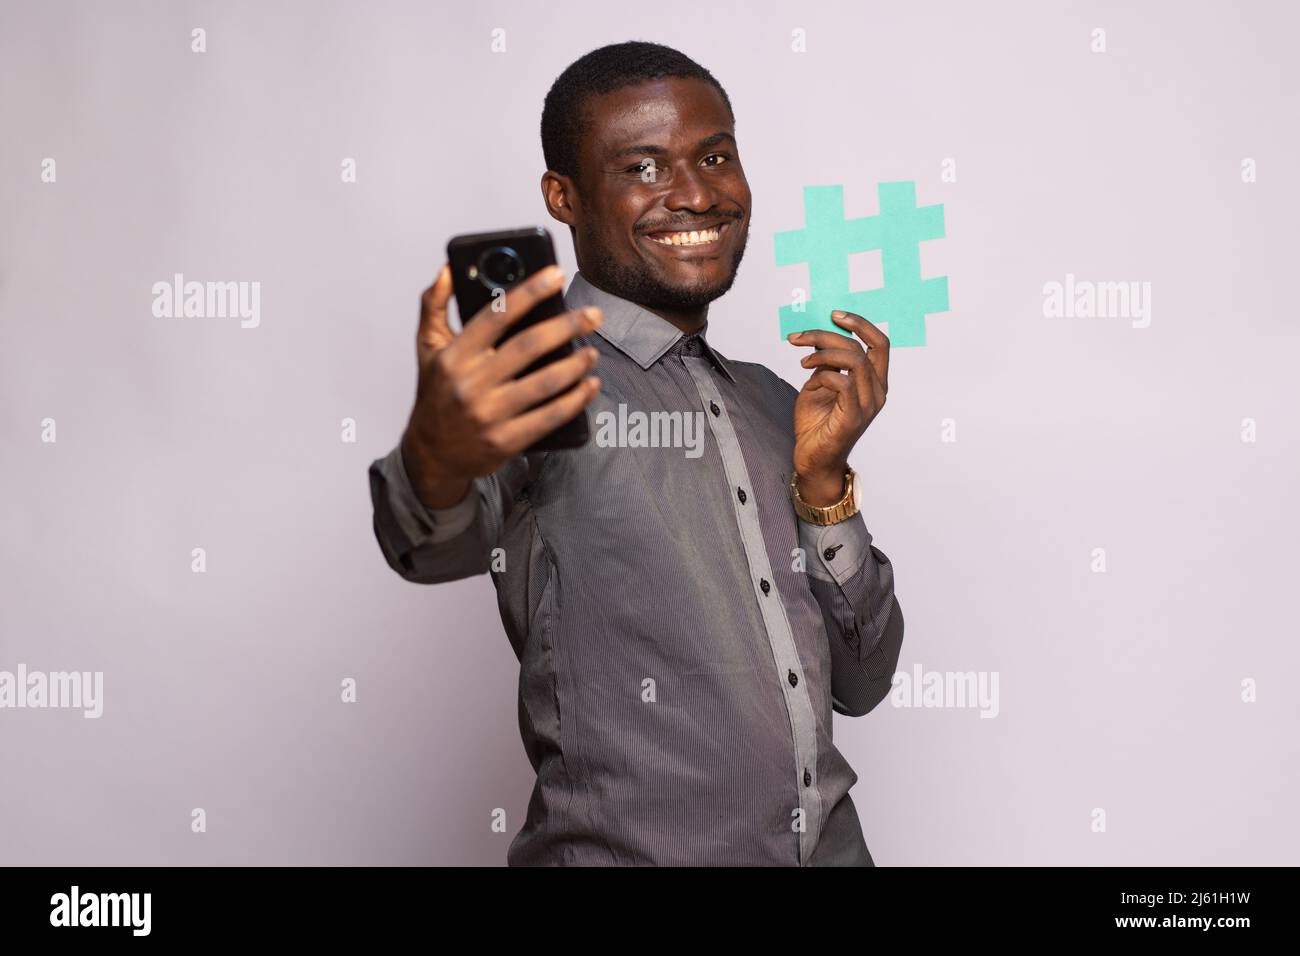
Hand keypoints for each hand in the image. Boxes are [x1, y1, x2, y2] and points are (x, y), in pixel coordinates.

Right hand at [401, 264, 602, 507]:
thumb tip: (447, 271)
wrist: (431, 455)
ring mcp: (490, 414)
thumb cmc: (435, 396)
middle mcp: (472, 383)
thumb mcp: (427, 349)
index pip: (497, 315)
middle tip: (593, 315)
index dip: (529, 291)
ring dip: (575, 365)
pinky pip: (549, 417)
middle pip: (528, 346)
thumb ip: (433, 306)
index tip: (555, 275)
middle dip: (567, 326)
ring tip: (591, 351)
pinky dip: (575, 400)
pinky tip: (589, 385)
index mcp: (455, 356)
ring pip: (544, 383)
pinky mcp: (506, 440)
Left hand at [786, 311, 889, 505]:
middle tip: (799, 338)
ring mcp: (868, 405)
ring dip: (822, 353)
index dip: (860, 324)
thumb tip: (820, 340)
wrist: (812, 461)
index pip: (880, 343)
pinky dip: (821, 375)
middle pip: (862, 347)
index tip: (834, 315)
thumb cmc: (817, 425)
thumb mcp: (819, 385)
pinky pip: (842, 382)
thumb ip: (827, 364)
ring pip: (854, 360)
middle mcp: (877, 392)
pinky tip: (809, 382)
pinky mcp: (853, 417)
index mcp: (874, 382)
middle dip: (828, 335)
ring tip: (802, 361)